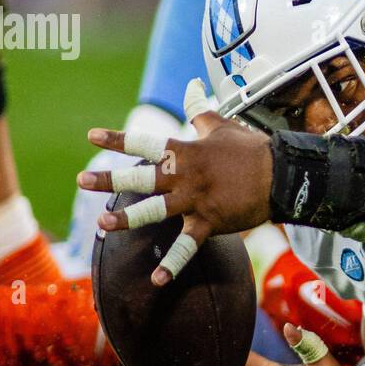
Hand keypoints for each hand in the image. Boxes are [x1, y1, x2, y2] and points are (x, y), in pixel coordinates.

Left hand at [77, 79, 272, 284]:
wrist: (281, 176)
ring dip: (127, 218)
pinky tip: (156, 280)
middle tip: (83, 180)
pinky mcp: (209, 224)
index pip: (145, 143)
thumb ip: (199, 110)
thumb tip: (192, 85)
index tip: (92, 136)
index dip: (118, 139)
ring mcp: (196, 202)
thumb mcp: (222, 125)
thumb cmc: (251, 148)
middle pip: (141, 177)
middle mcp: (185, 177)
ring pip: (155, 211)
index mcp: (186, 151)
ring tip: (103, 223)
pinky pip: (187, 247)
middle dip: (109, 179)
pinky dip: (173, 264)